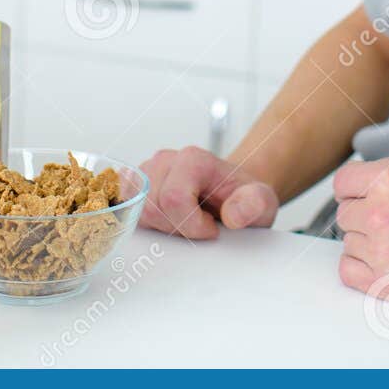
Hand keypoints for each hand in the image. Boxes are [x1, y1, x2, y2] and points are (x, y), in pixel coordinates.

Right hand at [138, 145, 279, 239]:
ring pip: (137, 211)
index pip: (173, 198)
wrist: (234, 191)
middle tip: (199, 225)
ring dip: (162, 226)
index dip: (192, 224)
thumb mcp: (262, 202)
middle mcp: (166, 160)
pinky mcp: (136, 186)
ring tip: (186, 221)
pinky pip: (126, 209)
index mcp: (193, 159)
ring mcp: (148, 172)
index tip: (212, 228)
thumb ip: (254, 205)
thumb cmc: (244, 197)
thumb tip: (235, 215)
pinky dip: (146, 222)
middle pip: (152, 207)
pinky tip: (169, 221)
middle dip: (177, 228)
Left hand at [333, 157, 388, 310]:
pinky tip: (387, 264)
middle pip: (345, 214)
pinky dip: (362, 269)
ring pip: (349, 243)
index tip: (360, 197)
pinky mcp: (386, 285)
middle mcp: (379, 213)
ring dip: (367, 244)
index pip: (343, 182)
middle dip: (364, 217)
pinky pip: (348, 272)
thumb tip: (363, 189)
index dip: (353, 190)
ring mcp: (380, 251)